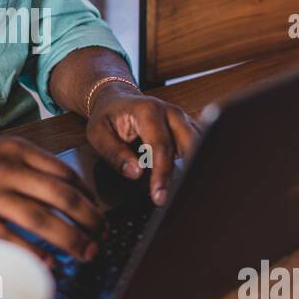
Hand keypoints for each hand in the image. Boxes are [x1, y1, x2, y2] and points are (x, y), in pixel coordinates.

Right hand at [0, 136, 103, 262]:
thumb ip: (27, 166)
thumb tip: (68, 193)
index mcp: (15, 150)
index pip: (65, 174)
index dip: (89, 197)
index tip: (98, 213)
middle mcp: (5, 169)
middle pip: (62, 197)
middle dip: (90, 220)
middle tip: (102, 237)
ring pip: (42, 220)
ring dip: (71, 240)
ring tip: (86, 253)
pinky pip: (10, 239)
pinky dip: (34, 253)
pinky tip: (49, 263)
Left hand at [86, 86, 200, 205]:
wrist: (117, 100)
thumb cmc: (108, 117)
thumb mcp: (98, 134)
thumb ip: (115, 154)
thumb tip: (136, 173)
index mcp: (148, 111)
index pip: (161, 146)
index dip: (162, 174)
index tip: (160, 196)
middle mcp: (171, 112)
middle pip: (191, 144)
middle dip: (187, 173)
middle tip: (176, 198)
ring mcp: (183, 119)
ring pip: (200, 145)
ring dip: (194, 168)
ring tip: (184, 192)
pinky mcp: (188, 127)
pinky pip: (200, 145)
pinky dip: (196, 162)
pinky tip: (189, 180)